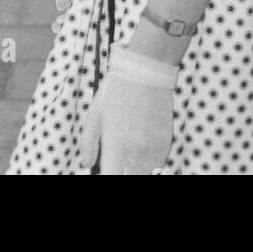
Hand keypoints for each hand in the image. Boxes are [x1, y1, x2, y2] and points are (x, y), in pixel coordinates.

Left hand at [77, 46, 175, 174]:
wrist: (146, 72)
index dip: (105, 177)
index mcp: (116, 146)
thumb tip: (86, 164)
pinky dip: (148, 164)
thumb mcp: (95, 115)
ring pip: (146, 175)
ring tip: (126, 154)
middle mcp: (136, 152)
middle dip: (121, 173)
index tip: (102, 172)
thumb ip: (88, 143)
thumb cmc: (116, 91)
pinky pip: (158, 165)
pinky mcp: (166, 145)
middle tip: (114, 162)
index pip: (111, 178)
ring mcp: (154, 150)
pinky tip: (139, 148)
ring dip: (135, 170)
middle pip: (130, 179)